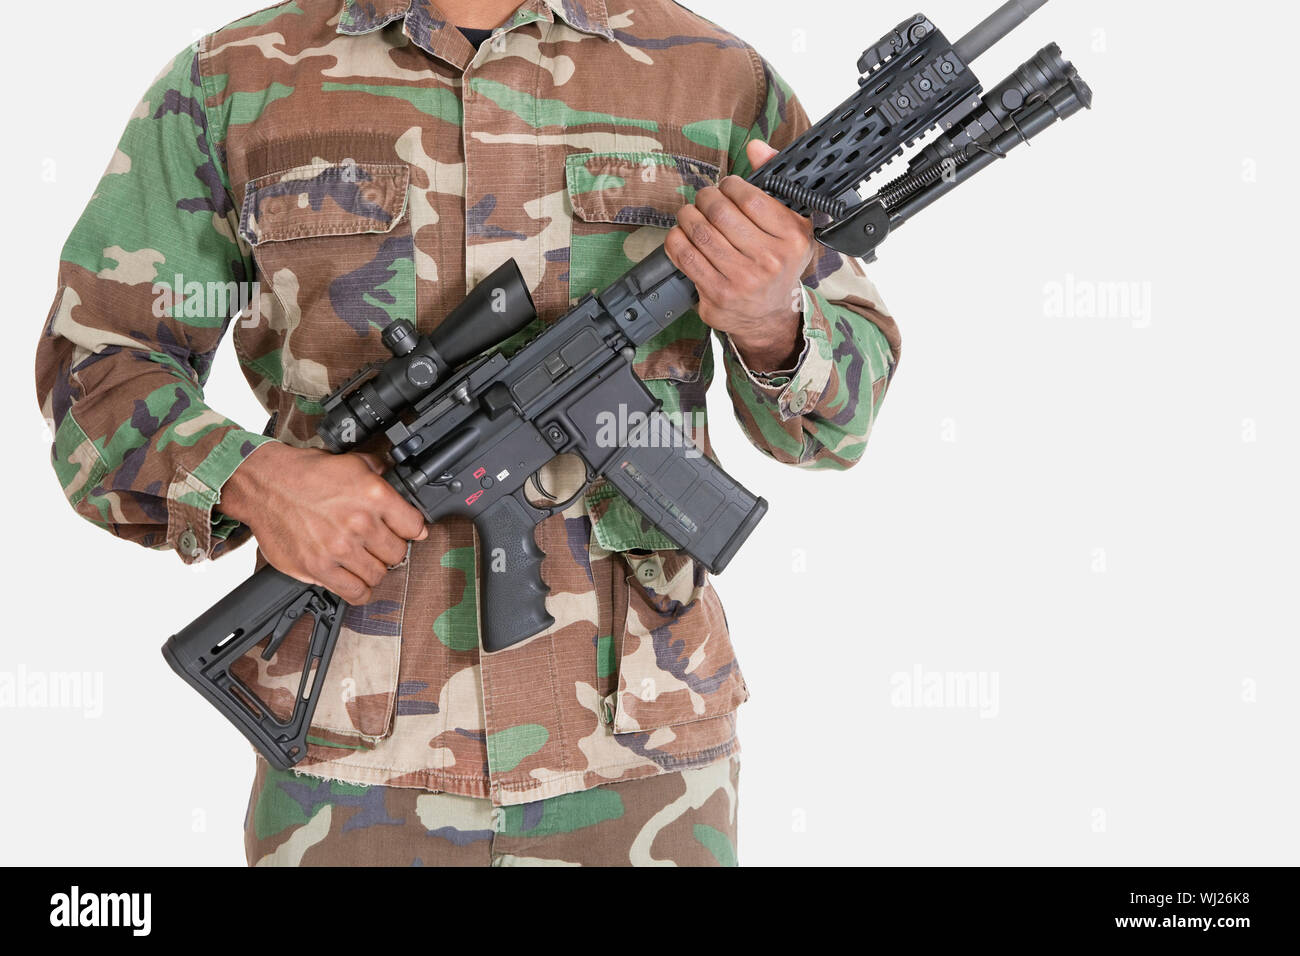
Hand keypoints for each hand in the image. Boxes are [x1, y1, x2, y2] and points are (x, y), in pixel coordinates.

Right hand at [219, 442, 427, 604]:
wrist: (265, 484)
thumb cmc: (305, 473)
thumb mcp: (351, 462)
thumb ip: (379, 471)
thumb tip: (399, 480)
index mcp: (374, 495)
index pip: (414, 526)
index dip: (411, 529)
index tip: (405, 531)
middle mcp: (359, 523)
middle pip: (398, 553)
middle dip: (390, 549)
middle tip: (377, 544)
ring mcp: (339, 548)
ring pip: (379, 574)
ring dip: (373, 569)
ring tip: (363, 559)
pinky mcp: (318, 567)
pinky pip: (355, 593)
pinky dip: (359, 590)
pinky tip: (355, 580)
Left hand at [664, 140, 814, 371]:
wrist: (768, 317)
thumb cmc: (777, 265)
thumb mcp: (790, 226)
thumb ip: (775, 183)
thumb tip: (756, 146)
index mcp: (792, 238)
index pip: (750, 197)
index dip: (729, 185)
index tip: (725, 188)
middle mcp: (770, 260)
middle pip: (721, 212)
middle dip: (705, 198)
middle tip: (703, 199)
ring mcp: (742, 280)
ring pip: (700, 232)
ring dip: (687, 216)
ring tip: (690, 214)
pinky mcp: (717, 295)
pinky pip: (685, 256)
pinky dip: (676, 239)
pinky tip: (680, 235)